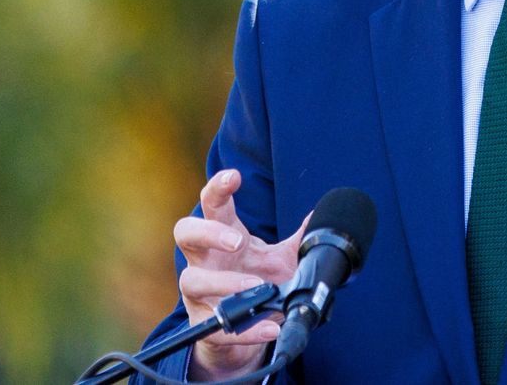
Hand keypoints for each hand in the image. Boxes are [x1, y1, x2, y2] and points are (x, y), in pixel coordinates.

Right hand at [174, 169, 307, 380]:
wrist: (244, 328)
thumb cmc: (256, 281)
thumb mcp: (281, 259)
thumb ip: (300, 240)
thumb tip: (321, 218)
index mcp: (223, 235)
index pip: (212, 204)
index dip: (218, 188)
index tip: (233, 176)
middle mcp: (204, 259)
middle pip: (185, 232)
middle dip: (208, 233)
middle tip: (236, 240)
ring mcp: (199, 291)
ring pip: (192, 280)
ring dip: (224, 283)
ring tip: (256, 287)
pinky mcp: (204, 323)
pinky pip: (218, 326)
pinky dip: (246, 330)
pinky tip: (269, 328)